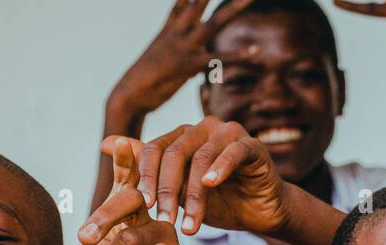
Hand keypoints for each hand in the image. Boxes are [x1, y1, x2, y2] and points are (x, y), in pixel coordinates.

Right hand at [108, 0, 256, 119]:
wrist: (129, 95)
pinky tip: (256, 51)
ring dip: (232, 9)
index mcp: (168, 30)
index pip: (181, 3)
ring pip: (213, 24)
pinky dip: (239, 56)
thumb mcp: (157, 61)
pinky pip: (218, 58)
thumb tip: (182, 59)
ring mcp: (183, 47)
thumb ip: (172, 53)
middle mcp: (177, 33)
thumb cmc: (143, 83)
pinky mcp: (188, 64)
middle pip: (198, 4)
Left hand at [124, 118, 291, 236]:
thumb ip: (147, 168)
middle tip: (164, 220)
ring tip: (191, 226)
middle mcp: (203, 128)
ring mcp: (229, 133)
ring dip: (194, 195)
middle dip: (167, 190)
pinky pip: (233, 152)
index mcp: (182, 136)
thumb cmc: (220, 202)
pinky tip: (211, 185)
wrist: (261, 213)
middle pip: (175, 152)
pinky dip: (220, 167)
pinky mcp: (252, 146)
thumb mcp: (178, 191)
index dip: (147, 177)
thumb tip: (104, 144)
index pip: (155, 149)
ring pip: (201, 158)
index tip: (145, 207)